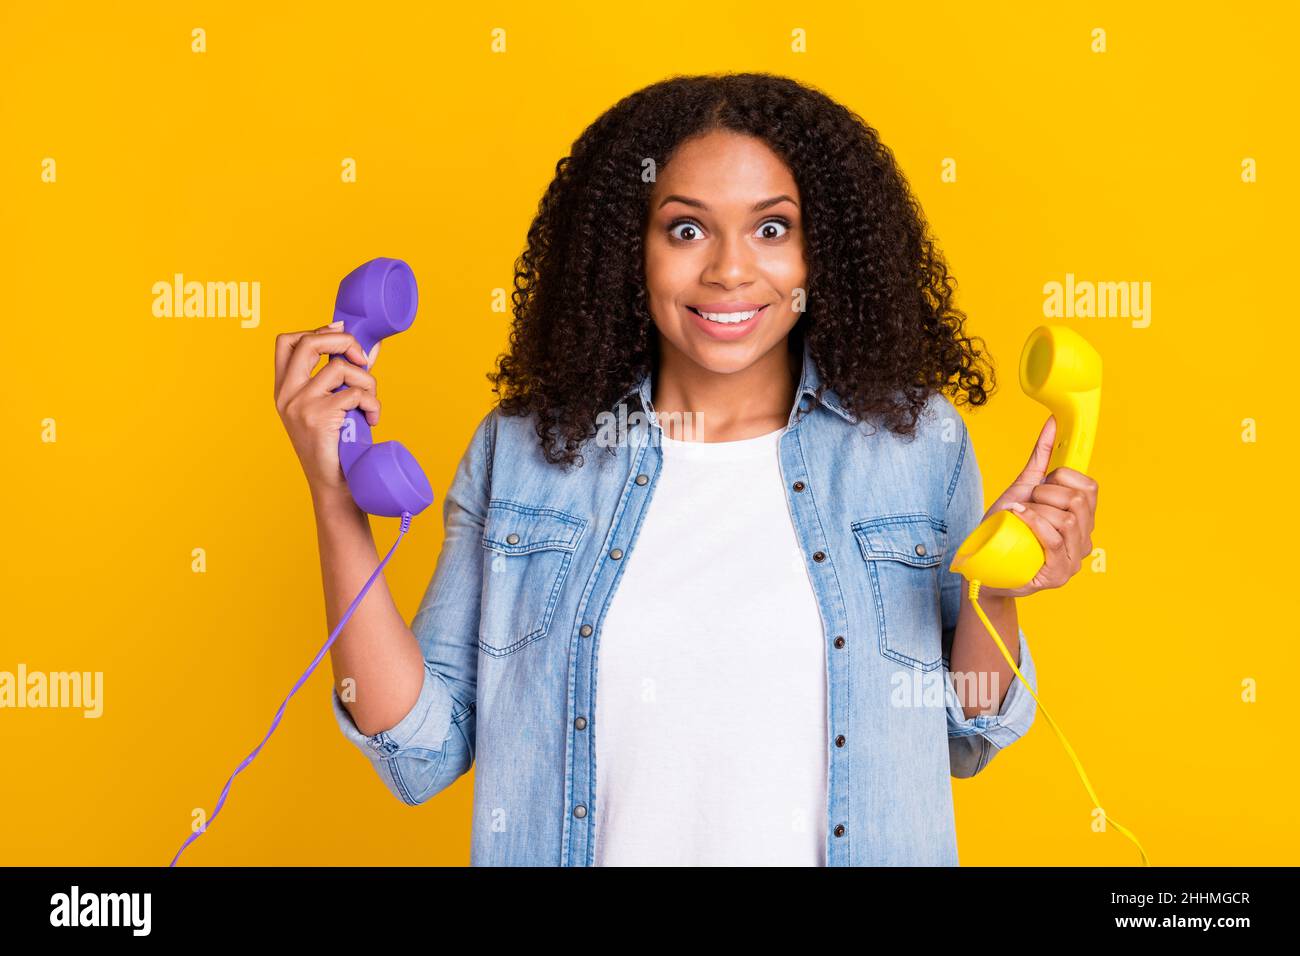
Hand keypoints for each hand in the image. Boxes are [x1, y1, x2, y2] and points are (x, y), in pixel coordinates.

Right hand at [273, 320, 381, 499]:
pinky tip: (372, 419)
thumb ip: (340, 379)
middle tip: (363, 359)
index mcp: (284, 389)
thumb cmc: (336, 445)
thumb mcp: (330, 407)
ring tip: (370, 402)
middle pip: (309, 342)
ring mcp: (300, 405)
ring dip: (367, 382)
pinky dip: (372, 403)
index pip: (285, 342)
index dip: (315, 330)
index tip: (339, 333)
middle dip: (344, 341)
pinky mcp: (319, 417)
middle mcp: (286, 394)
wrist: (335, 486)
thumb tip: (369, 348)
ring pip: (340, 368)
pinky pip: (355, 393)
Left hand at [976, 415, 1097, 598]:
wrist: (984, 566)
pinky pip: (1053, 539)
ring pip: (1068, 520)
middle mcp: (1084, 540)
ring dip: (1037, 510)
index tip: (1041, 484)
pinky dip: (1032, 522)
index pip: (1091, 488)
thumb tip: (1052, 422)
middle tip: (1027, 500)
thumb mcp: (1023, 489)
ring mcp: (1073, 560)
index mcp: (1082, 519)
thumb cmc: (1005, 529)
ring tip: (1019, 513)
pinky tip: (1017, 517)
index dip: (1064, 477)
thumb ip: (1041, 459)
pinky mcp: (1058, 574)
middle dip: (1047, 493)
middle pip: (1080, 501)